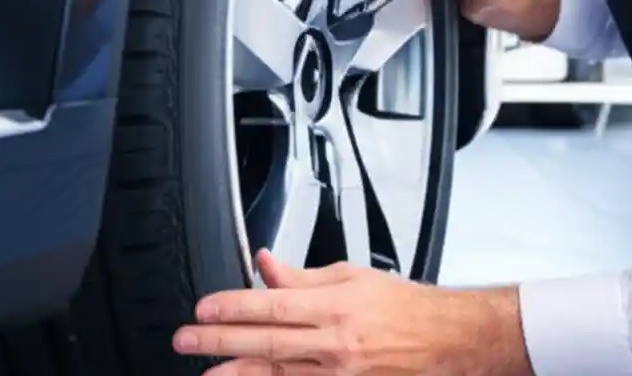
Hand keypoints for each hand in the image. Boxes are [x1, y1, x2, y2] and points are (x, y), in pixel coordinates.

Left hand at [172, 250, 531, 374]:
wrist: (444, 339)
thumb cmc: (402, 306)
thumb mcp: (352, 277)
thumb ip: (302, 276)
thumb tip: (264, 266)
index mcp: (336, 305)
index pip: (273, 304)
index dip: (234, 306)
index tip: (205, 307)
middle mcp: (336, 342)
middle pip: (267, 341)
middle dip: (221, 340)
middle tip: (186, 338)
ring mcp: (340, 373)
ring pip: (277, 373)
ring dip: (238, 372)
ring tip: (206, 372)